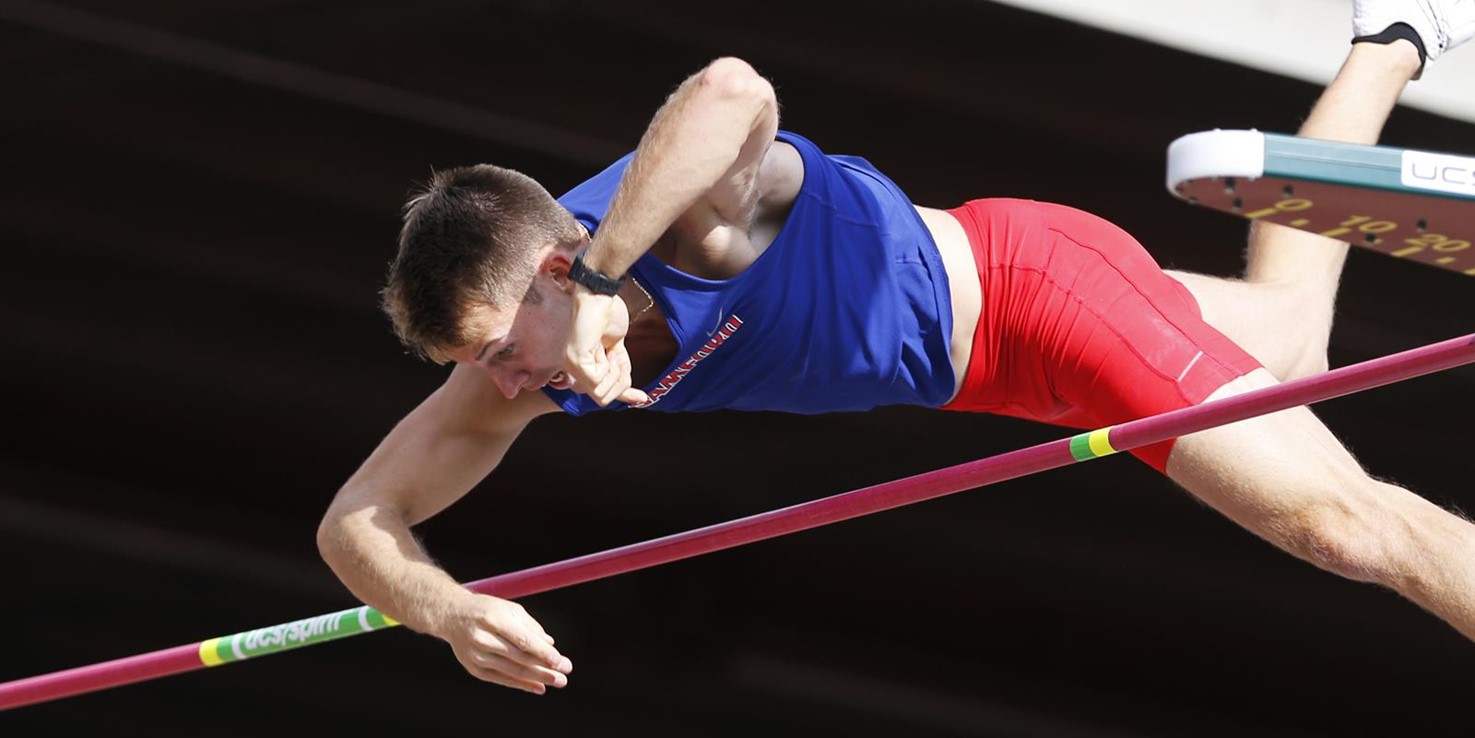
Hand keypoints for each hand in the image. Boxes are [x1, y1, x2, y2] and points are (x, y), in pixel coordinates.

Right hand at [435, 592, 572, 693]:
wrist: (452, 615)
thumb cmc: (488, 610)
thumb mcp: (510, 609)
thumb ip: (531, 627)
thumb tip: (550, 645)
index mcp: (494, 619)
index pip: (523, 641)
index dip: (543, 654)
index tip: (561, 662)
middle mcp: (483, 639)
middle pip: (519, 658)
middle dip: (545, 668)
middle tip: (565, 675)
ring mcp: (477, 656)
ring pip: (512, 671)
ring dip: (537, 679)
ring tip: (557, 682)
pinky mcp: (474, 668)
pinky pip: (502, 679)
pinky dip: (521, 684)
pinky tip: (539, 687)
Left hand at [565, 287, 650, 406]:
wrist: (601, 294)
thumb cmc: (609, 314)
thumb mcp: (619, 352)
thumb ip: (622, 374)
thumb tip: (640, 399)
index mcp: (580, 366)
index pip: (600, 395)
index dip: (623, 395)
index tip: (642, 398)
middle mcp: (571, 369)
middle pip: (603, 399)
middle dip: (619, 379)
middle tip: (616, 354)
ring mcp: (571, 366)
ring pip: (601, 393)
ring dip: (616, 371)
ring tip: (611, 349)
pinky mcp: (577, 361)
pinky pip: (599, 381)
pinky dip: (612, 366)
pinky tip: (608, 348)